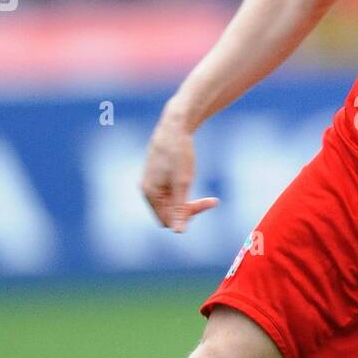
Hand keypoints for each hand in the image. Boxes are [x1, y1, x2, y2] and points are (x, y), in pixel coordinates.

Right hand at [141, 114, 218, 232]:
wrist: (175, 125)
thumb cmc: (178, 153)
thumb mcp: (183, 182)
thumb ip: (179, 208)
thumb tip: (178, 232)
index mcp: (150, 193)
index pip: (168, 220)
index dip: (188, 217)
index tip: (209, 202)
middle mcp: (147, 190)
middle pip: (168, 215)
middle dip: (188, 211)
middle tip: (211, 201)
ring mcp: (151, 183)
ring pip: (170, 205)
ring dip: (187, 203)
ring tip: (206, 196)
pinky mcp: (157, 176)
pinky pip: (169, 194)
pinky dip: (182, 193)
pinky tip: (192, 183)